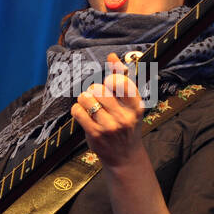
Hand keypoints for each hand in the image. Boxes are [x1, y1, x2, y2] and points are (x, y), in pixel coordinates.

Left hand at [71, 52, 144, 168]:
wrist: (125, 157)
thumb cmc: (126, 125)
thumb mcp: (130, 104)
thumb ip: (122, 78)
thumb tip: (112, 56)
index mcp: (136, 106)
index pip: (121, 81)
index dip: (111, 79)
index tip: (110, 85)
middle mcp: (124, 117)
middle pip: (99, 88)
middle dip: (94, 90)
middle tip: (96, 97)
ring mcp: (109, 127)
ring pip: (86, 98)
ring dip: (84, 99)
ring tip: (88, 104)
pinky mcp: (95, 134)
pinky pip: (78, 112)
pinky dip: (77, 110)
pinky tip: (82, 114)